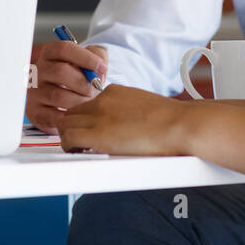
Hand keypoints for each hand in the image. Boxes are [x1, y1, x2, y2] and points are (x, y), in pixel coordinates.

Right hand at [25, 42, 108, 132]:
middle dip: (84, 83)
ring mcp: (35, 91)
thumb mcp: (86, 62)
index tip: (101, 67)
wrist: (60, 103)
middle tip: (94, 90)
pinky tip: (78, 113)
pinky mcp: (35, 111)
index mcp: (50, 54)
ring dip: (80, 101)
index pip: (64, 49)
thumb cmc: (75, 79)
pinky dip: (71, 116)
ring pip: (59, 96)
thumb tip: (100, 70)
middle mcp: (39, 70)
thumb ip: (97, 58)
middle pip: (61, 72)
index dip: (86, 57)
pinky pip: (55, 116)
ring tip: (88, 102)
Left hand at [58, 84, 194, 156]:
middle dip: (73, 127)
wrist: (179, 125)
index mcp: (114, 92)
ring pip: (65, 123)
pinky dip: (69, 146)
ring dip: (69, 137)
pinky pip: (69, 138)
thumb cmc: (170, 120)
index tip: (88, 129)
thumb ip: (126, 111)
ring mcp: (99, 116)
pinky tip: (78, 152)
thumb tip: (124, 124)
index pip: (86, 103)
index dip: (84, 119)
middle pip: (72, 112)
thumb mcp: (144, 105)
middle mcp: (103, 101)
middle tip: (80, 142)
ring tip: (78, 149)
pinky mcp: (98, 134)